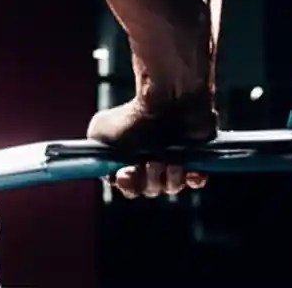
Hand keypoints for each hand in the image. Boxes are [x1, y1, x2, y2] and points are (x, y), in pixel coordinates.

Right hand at [87, 95, 218, 199]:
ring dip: (169, 178)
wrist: (165, 101)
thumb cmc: (132, 115)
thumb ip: (96, 150)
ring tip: (168, 159)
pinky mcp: (196, 160)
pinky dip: (193, 180)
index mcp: (129, 160)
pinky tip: (189, 171)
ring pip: (171, 187)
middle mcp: (151, 163)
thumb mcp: (100, 130)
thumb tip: (103, 165)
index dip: (127, 186)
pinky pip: (195, 181)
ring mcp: (174, 162)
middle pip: (150, 190)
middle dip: (149, 181)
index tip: (125, 174)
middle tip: (150, 162)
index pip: (128, 186)